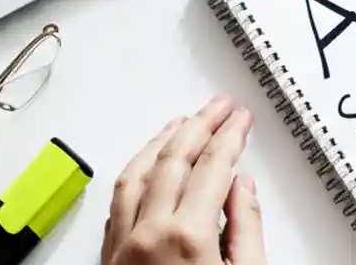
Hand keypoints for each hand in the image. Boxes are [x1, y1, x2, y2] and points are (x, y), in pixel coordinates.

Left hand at [102, 95, 265, 264]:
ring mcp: (123, 244)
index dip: (230, 135)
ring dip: (162, 141)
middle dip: (200, 125)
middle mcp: (149, 235)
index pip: (213, 166)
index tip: (240, 118)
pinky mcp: (109, 257)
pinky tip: (147, 163)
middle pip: (174, 160)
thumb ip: (247, 230)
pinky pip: (118, 201)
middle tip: (219, 106)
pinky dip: (136, 172)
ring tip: (182, 122)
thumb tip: (243, 188)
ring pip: (137, 174)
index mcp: (188, 238)